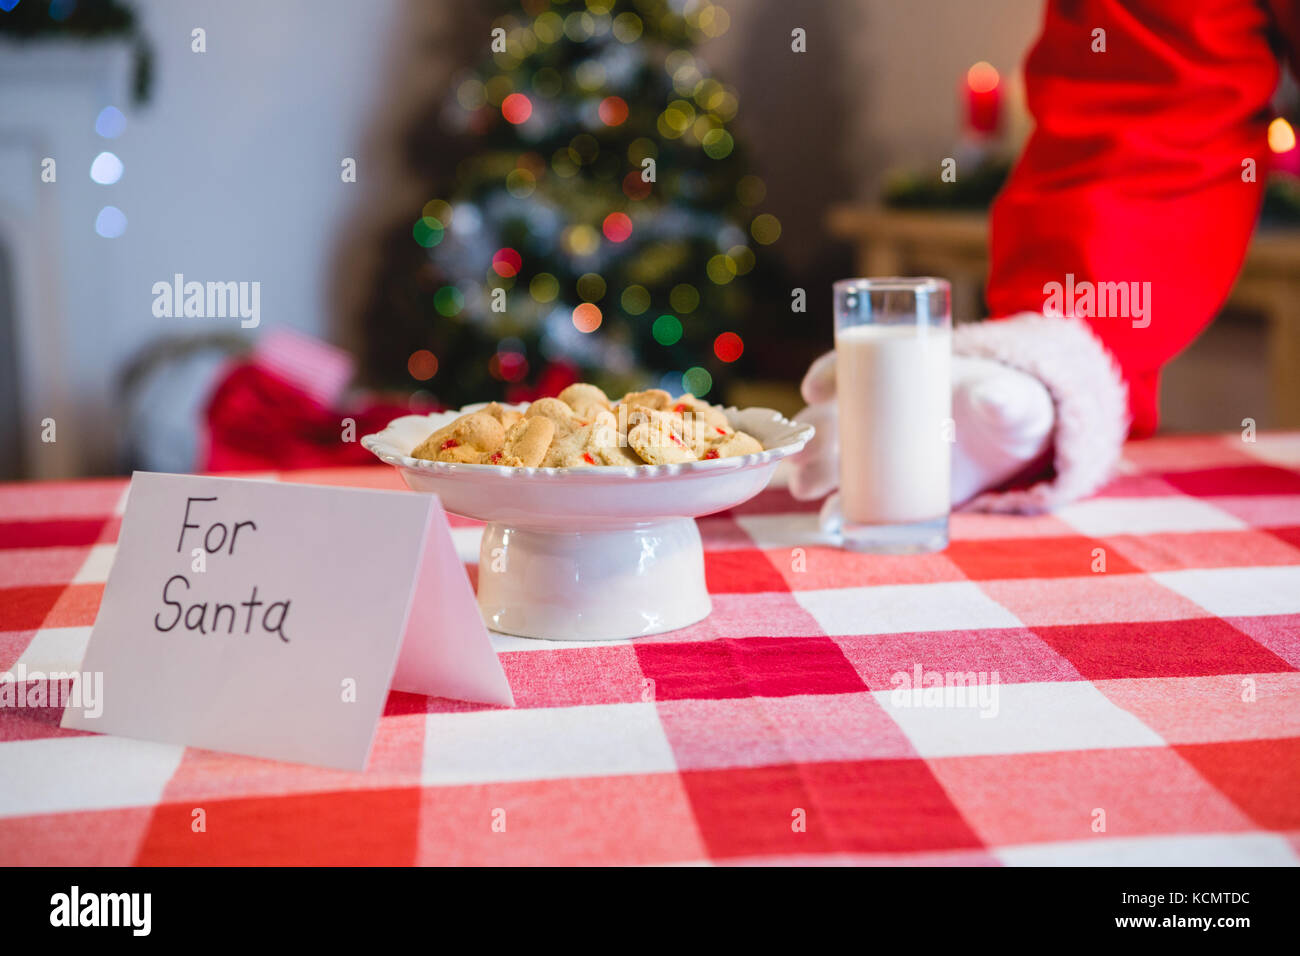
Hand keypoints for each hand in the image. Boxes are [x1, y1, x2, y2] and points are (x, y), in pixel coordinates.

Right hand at [788, 350, 1054, 506]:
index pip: (853, 366)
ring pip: (832, 460)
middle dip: (811, 433)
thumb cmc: (1013, 410)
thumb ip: (1007, 399)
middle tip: (802, 450)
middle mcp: (879, 414)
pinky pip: (852, 500)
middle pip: (833, 417)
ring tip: (805, 489)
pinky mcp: (888, 490)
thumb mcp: (1015, 401)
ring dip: (811, 472)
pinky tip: (833, 522)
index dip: (828, 374)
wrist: (1017, 449)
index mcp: (901, 376)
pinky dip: (837, 511)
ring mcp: (880, 454)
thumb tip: (992, 398)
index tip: (815, 390)